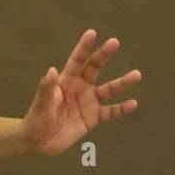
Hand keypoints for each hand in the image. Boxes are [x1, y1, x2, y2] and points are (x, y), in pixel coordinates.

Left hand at [23, 29, 141, 155]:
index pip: (77, 60)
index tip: (92, 33)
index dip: (84, 47)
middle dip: (104, 55)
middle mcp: (80, 87)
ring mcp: (88, 102)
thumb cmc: (37, 117)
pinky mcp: (93, 118)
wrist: (39, 140)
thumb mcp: (41, 102)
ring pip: (108, 89)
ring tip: (136, 75)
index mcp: (66, 80)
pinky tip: (132, 104)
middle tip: (115, 42)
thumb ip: (46, 87)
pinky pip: (110, 112)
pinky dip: (121, 109)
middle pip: (94, 68)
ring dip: (122, 83)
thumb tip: (51, 70)